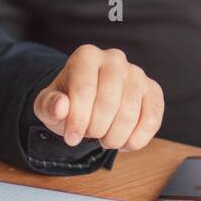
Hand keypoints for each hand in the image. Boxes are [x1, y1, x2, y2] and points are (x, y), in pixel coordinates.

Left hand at [30, 46, 163, 152]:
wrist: (89, 101)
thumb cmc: (68, 101)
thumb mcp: (48, 104)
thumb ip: (48, 105)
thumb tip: (61, 106)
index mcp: (86, 56)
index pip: (84, 90)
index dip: (78, 119)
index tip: (71, 138)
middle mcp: (114, 58)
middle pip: (108, 102)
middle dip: (96, 129)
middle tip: (89, 137)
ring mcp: (137, 73)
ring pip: (130, 113)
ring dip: (115, 137)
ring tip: (105, 140)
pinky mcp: (153, 90)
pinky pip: (152, 118)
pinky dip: (137, 139)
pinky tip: (124, 144)